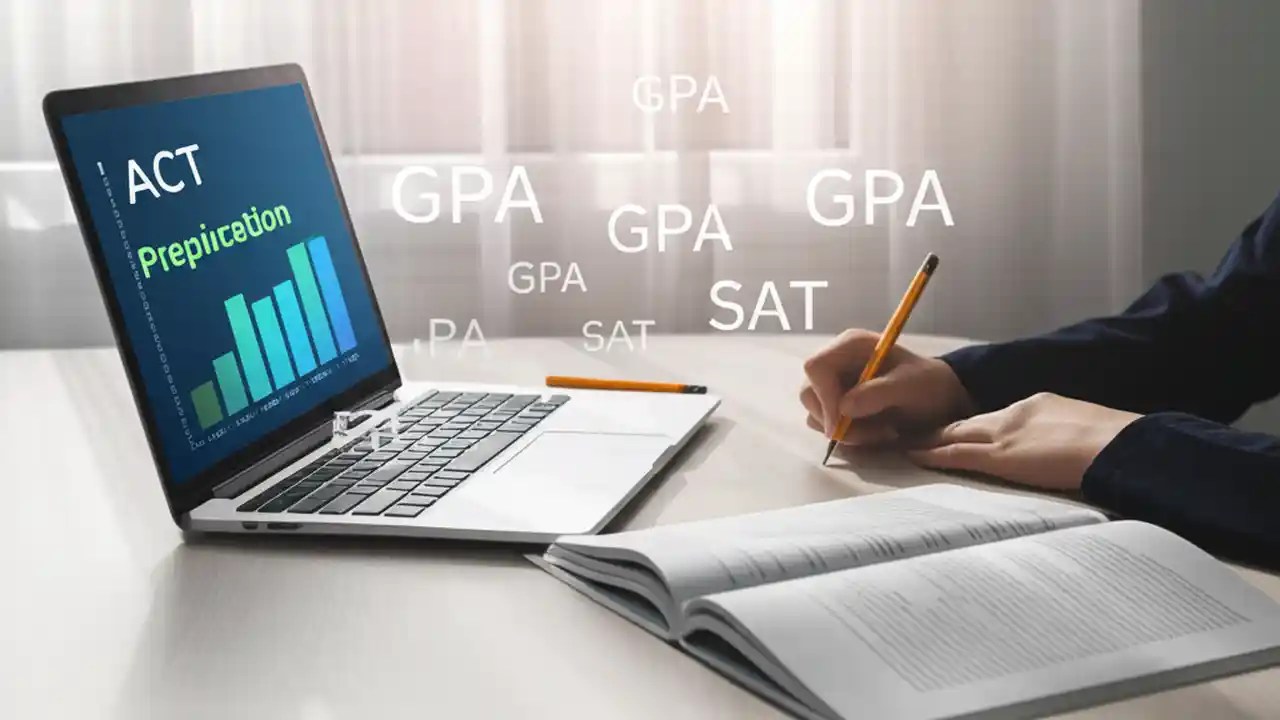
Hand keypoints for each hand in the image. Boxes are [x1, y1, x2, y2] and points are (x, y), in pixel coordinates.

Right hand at [800, 329, 976, 446]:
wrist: (938, 397)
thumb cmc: (927, 384)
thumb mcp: (911, 386)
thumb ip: (879, 393)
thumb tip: (844, 407)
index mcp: (850, 345)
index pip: (816, 367)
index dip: (824, 397)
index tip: (841, 424)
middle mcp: (836, 361)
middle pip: (809, 393)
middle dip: (834, 420)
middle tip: (868, 435)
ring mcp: (833, 383)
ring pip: (815, 413)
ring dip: (845, 432)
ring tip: (879, 432)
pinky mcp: (835, 403)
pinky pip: (826, 424)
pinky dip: (847, 435)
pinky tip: (873, 432)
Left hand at [906, 392, 1140, 489]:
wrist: (1119, 445)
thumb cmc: (1114, 443)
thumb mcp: (1084, 430)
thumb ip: (1064, 437)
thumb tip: (1066, 453)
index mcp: (1037, 405)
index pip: (995, 417)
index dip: (972, 425)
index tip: (955, 430)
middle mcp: (1015, 414)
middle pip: (968, 422)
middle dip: (941, 429)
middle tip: (914, 432)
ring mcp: (1006, 434)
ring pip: (955, 435)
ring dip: (929, 440)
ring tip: (905, 444)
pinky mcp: (1000, 457)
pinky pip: (957, 454)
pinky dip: (933, 455)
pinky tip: (915, 456)